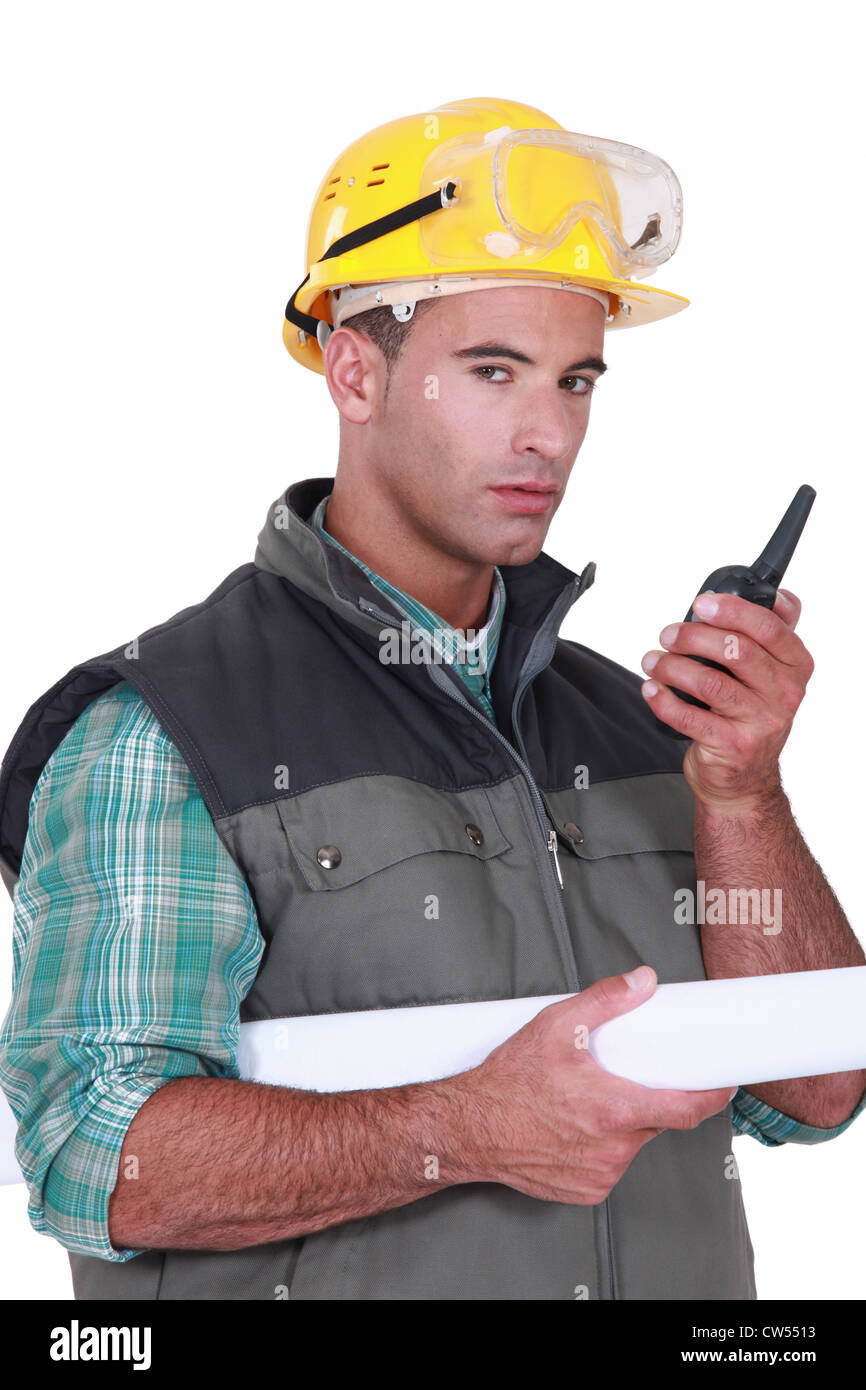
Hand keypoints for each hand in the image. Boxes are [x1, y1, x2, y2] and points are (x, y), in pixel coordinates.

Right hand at [463, 967, 735, 1205]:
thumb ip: (606, 1000)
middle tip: (616, 1079)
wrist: (468, 1128)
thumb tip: (643, 982)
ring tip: (583, 1103)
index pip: (686, 1109)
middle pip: (653, 1122)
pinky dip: (600, 1147)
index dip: (711, 1097)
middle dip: (644, 1099)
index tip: (723, 1085)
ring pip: (630, 1144)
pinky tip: (572, 1130)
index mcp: (615, 1109)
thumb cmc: (509, 1080)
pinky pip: (608, 1165)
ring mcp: (600, 1174)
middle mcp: (613, 1148)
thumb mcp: (557, 1026)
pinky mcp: (584, 1191)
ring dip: (620, 1124)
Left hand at [639, 588, 813, 813]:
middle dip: (693, 636)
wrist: (745, 779)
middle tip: (668, 634)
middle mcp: (784, 693)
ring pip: (710, 682)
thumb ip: (767, 635)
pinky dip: (663, 699)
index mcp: (796, 666)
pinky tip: (651, 688)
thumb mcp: (770, 674)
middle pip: (737, 650)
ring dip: (673, 666)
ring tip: (653, 661)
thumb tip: (759, 593)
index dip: (733, 609)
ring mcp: (761, 722)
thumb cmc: (751, 717)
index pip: (770, 627)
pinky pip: (690, 716)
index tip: (702, 603)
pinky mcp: (732, 746)